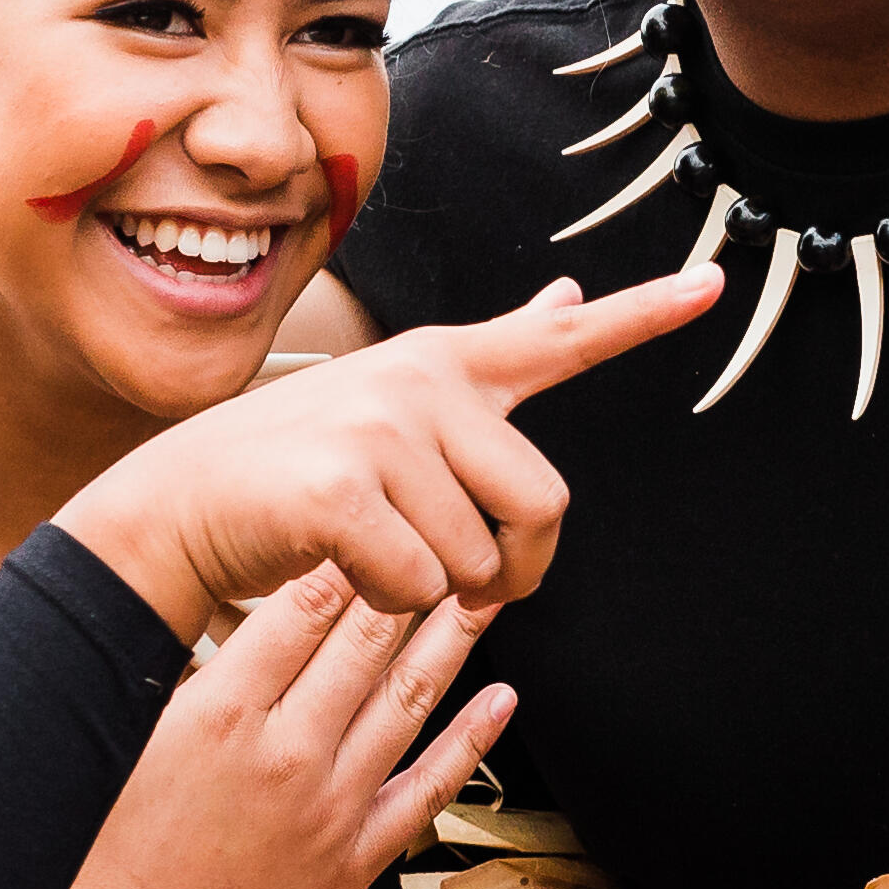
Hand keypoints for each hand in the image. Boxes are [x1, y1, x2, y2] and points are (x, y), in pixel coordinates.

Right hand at [45, 265, 720, 633]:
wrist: (175, 509)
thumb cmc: (295, 475)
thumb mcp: (397, 404)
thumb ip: (489, 363)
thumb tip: (570, 293)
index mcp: (441, 364)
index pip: (559, 339)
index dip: (643, 315)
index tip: (713, 284)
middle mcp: (418, 380)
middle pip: (545, 505)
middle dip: (515, 569)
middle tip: (462, 581)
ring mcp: (379, 427)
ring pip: (480, 561)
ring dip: (436, 594)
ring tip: (372, 558)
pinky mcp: (341, 486)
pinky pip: (420, 585)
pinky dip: (386, 604)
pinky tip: (340, 571)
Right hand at [52, 574, 513, 888]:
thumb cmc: (107, 844)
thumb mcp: (133, 736)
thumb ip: (189, 671)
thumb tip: (243, 608)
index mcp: (220, 713)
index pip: (301, 606)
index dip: (342, 551)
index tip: (369, 510)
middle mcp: (286, 754)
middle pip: (367, 642)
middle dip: (410, 579)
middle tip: (447, 530)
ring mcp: (330, 810)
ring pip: (409, 701)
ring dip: (453, 641)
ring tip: (485, 591)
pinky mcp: (354, 861)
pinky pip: (428, 787)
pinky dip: (471, 739)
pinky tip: (503, 697)